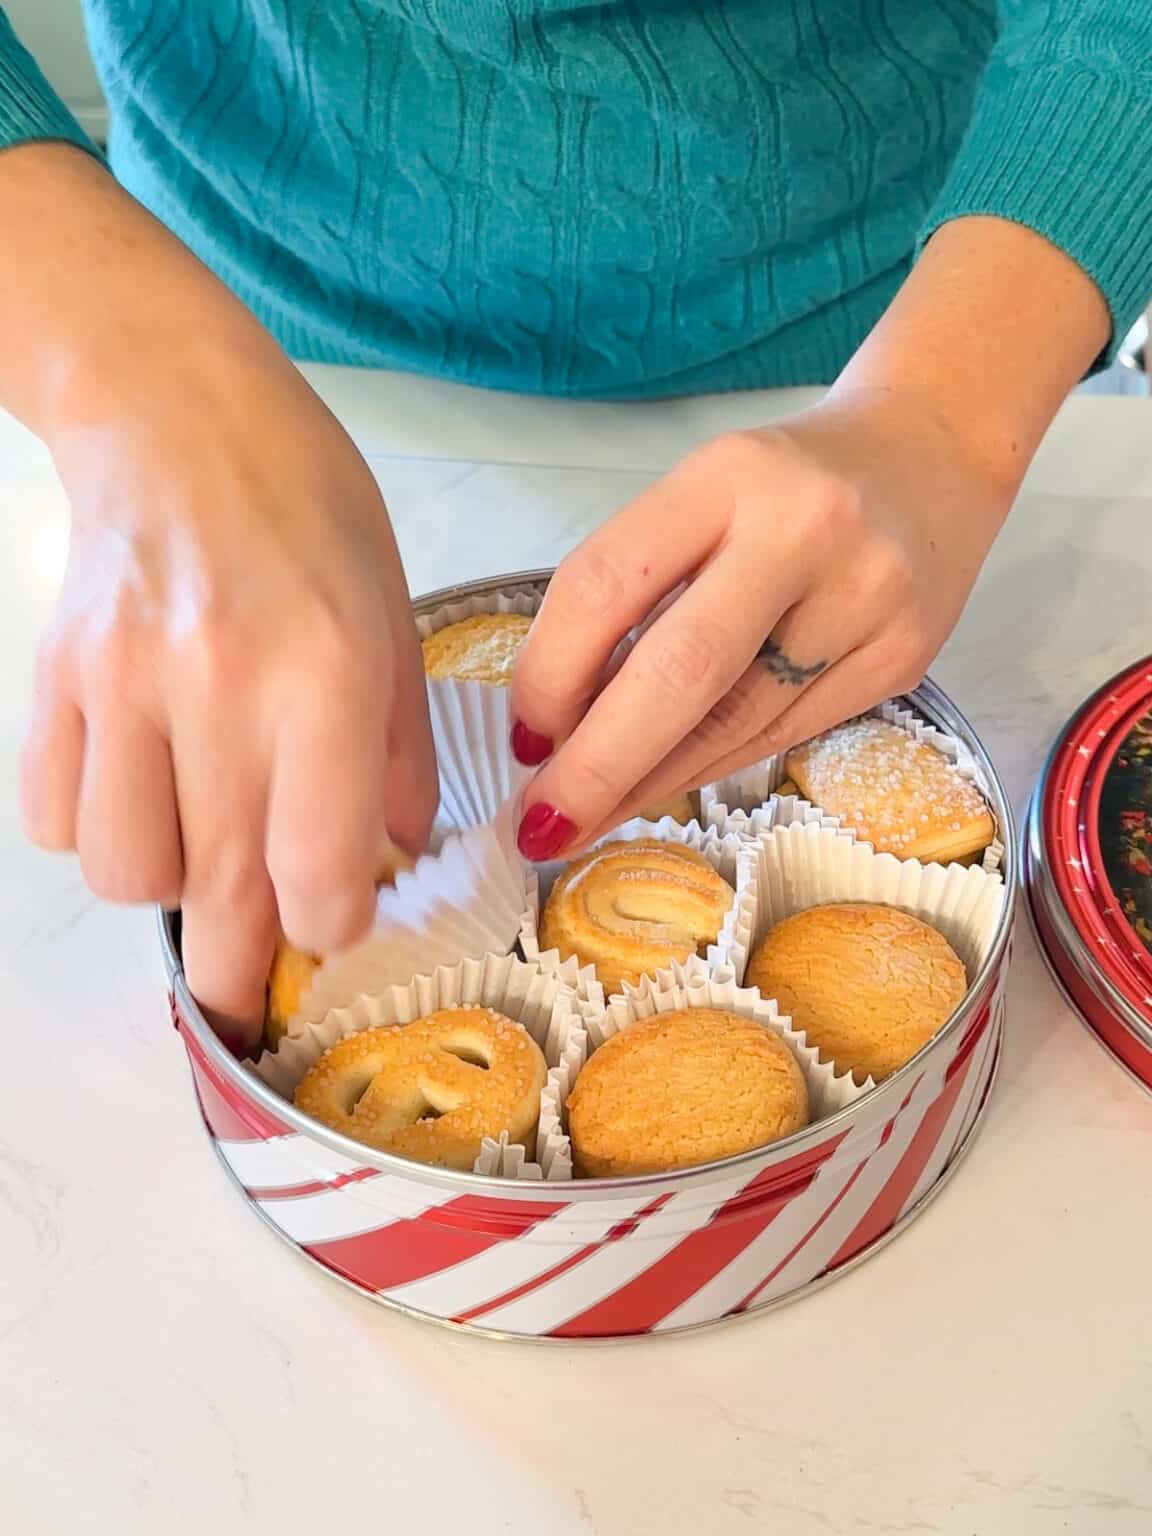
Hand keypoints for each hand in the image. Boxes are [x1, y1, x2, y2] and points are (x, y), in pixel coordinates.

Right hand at [6, 151, 434, 1051]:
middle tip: (253, 990)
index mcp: (320, 676)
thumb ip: (397, 745)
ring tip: (201, 844)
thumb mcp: (389, 613)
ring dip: (169, 888)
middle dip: (241, 970)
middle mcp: (216, 691)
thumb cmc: (304, 503)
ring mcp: (120, 686)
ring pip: (124, 874)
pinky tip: (141, 791)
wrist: (171, 411)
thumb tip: (398, 849)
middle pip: (214, 894)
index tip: (339, 924)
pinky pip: (55, 817)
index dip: (332, 925)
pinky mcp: (54, 679)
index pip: (316, 868)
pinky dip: (97, 832)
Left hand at [510, 390, 1013, 857]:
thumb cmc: (788, 482)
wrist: (933, 452)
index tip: (523, 735)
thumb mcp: (702, 494)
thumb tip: (562, 719)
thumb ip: (638, 587)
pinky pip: (785, 735)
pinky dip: (712, 767)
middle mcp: (804, 532)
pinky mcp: (904, 657)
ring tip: (592, 818)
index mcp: (726, 475)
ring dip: (649, 783)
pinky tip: (666, 786)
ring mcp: (865, 599)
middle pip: (679, 673)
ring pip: (735, 723)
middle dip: (597, 765)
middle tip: (541, 824)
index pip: (608, 582)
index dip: (549, 672)